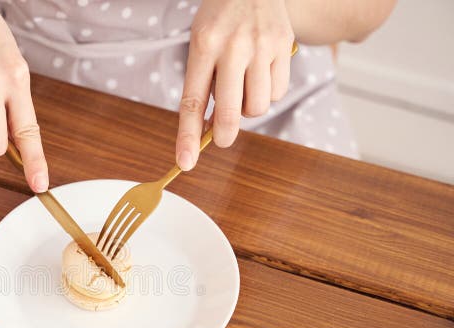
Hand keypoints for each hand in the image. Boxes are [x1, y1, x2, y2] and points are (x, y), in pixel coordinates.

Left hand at [176, 0, 294, 170]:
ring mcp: (262, 47)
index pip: (192, 101)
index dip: (188, 136)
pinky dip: (268, 94)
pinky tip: (260, 76)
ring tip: (242, 88)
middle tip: (221, 137)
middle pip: (229, 112)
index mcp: (204, 46)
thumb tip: (207, 128)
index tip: (185, 162)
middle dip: (223, 134)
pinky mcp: (285, 47)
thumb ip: (202, 84)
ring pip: (257, 107)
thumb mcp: (200, 43)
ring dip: (247, 109)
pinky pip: (278, 93)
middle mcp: (234, 47)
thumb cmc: (219, 21)